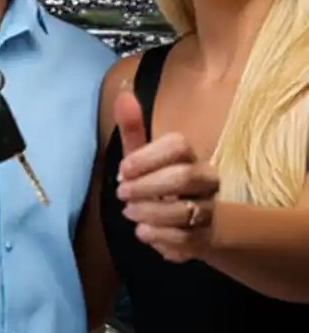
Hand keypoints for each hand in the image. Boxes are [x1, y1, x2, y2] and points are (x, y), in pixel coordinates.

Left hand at [113, 90, 219, 261]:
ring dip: (151, 213)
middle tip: (121, 194)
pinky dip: (161, 238)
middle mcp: (208, 180)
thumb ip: (132, 129)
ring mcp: (211, 210)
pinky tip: (145, 233)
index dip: (146, 157)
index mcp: (190, 155)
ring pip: (187, 211)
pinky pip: (187, 240)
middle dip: (146, 186)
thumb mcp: (142, 157)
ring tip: (130, 214)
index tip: (122, 170)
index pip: (177, 146)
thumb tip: (122, 93)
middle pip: (183, 177)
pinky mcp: (208, 238)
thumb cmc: (158, 182)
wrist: (185, 222)